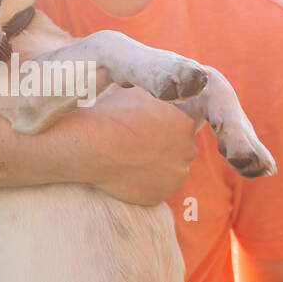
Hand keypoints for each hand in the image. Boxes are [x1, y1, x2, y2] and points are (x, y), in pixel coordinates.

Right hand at [81, 86, 198, 204]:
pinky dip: (146, 184)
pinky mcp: (162, 194)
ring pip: (169, 171)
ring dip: (156, 167)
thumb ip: (152, 95)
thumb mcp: (135, 93)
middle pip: (179, 150)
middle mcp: (187, 150)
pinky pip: (156, 188)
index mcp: (184, 123)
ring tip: (130, 162)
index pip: (180, 127)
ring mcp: (175, 174)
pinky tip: (128, 175)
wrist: (95, 145)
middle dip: (163, 149)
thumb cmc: (113, 115)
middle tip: (138, 147)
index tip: (144, 130)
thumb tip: (153, 88)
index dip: (162, 128)